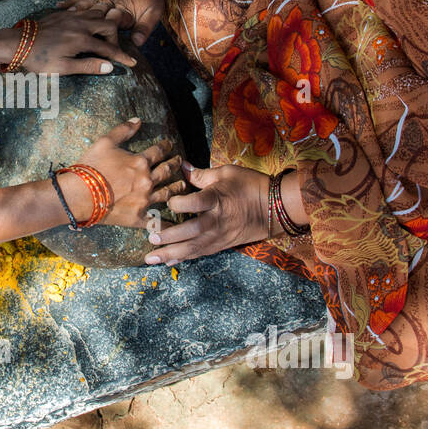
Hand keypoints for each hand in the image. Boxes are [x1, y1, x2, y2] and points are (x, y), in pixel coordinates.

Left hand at [19, 7, 139, 74]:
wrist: (18, 43)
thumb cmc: (40, 60)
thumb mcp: (64, 68)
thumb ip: (88, 66)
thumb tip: (110, 67)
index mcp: (82, 39)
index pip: (109, 48)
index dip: (122, 57)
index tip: (132, 63)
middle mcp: (80, 24)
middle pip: (108, 24)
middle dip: (114, 37)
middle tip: (111, 50)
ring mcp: (71, 17)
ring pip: (97, 13)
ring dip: (103, 24)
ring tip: (102, 37)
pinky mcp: (64, 14)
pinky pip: (84, 10)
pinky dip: (91, 17)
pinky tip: (87, 27)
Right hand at [55, 0, 165, 46]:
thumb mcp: (155, 11)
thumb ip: (145, 27)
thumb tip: (138, 43)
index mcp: (121, 9)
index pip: (111, 27)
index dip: (109, 42)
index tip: (104, 54)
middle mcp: (107, 3)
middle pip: (92, 18)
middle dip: (84, 32)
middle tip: (73, 45)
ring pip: (83, 7)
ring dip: (72, 16)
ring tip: (58, 28)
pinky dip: (69, 2)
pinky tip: (58, 6)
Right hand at [67, 117, 182, 226]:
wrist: (78, 195)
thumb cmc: (90, 167)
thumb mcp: (104, 142)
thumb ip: (123, 130)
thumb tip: (138, 120)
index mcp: (140, 162)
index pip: (159, 151)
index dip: (166, 145)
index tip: (170, 143)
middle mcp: (146, 181)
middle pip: (167, 171)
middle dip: (175, 164)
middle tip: (180, 161)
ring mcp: (144, 200)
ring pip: (168, 193)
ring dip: (177, 188)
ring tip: (182, 185)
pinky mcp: (138, 217)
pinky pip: (156, 221)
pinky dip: (166, 222)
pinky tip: (173, 223)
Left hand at [144, 162, 267, 264]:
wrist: (276, 207)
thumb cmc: (251, 185)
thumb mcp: (226, 173)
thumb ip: (201, 174)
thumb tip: (180, 166)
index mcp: (218, 199)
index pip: (195, 203)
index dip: (178, 203)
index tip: (168, 201)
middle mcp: (218, 220)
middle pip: (191, 231)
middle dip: (170, 236)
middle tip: (151, 238)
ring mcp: (220, 235)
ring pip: (193, 248)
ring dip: (171, 254)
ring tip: (151, 258)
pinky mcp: (222, 244)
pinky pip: (201, 253)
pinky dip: (184, 258)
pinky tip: (168, 262)